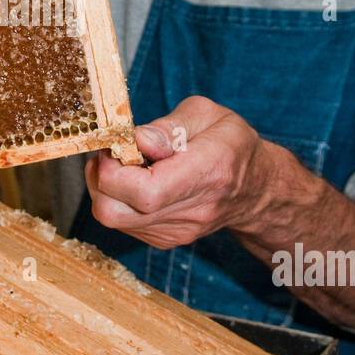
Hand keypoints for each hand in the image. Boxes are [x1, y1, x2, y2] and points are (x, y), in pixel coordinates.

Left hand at [86, 96, 270, 249]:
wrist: (255, 189)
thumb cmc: (230, 144)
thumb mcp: (207, 115)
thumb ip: (168, 127)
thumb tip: (137, 141)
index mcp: (207, 173)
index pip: (145, 191)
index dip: (114, 169)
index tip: (116, 145)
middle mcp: (191, 211)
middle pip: (114, 212)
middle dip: (99, 178)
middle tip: (113, 153)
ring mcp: (176, 231)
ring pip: (111, 218)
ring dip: (105, 188)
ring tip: (126, 164)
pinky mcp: (165, 240)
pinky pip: (122, 223)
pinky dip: (117, 199)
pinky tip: (136, 181)